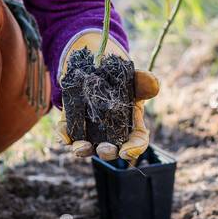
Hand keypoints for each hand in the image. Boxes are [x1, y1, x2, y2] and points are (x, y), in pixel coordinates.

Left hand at [56, 32, 159, 163]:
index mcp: (130, 124)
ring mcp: (89, 130)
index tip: (127, 152)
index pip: (136, 141)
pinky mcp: (71, 122)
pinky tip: (63, 135)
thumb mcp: (133, 77)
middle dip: (107, 153)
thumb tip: (154, 83)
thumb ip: (144, 80)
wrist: (96, 66)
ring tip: (81, 147)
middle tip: (105, 149)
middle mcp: (110, 133)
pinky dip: (64, 135)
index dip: (134, 149)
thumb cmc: (119, 76)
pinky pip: (66, 133)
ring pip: (87, 147)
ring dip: (83, 150)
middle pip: (110, 150)